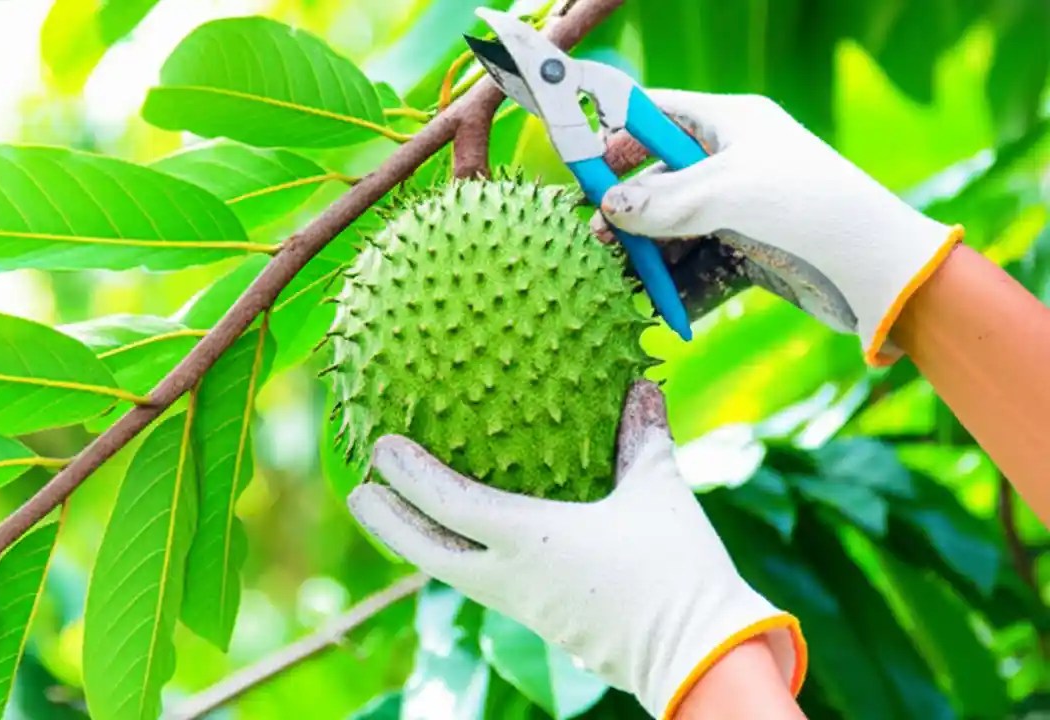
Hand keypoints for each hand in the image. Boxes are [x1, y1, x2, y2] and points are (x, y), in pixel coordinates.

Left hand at [347, 381, 805, 718]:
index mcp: (529, 541)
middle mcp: (512, 579)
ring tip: (398, 518)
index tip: (378, 449)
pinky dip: (458, 557)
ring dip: (418, 543)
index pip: (448, 506)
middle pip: (428, 553)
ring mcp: (524, 605)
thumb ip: (642, 436)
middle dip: (387, 523)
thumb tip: (641, 385)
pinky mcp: (544, 621)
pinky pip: (483, 583)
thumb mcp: (659, 493)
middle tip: (358, 493)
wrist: (700, 656)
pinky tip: (467, 544)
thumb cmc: (677, 572)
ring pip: (452, 573)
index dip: (409, 476)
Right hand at [595, 90, 961, 365]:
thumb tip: (608, 206)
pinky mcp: (752, 251)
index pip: (662, 114)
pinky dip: (678, 282)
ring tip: (621, 274)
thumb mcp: (725, 195)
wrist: (877, 270)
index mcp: (734, 124)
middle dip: (630, 207)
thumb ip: (661, 201)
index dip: (621, 135)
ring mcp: (744, 210)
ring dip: (649, 251)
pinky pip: (701, 263)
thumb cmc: (807, 208)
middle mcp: (737, 162)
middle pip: (663, 178)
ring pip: (678, 227)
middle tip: (599, 233)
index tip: (586, 166)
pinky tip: (656, 302)